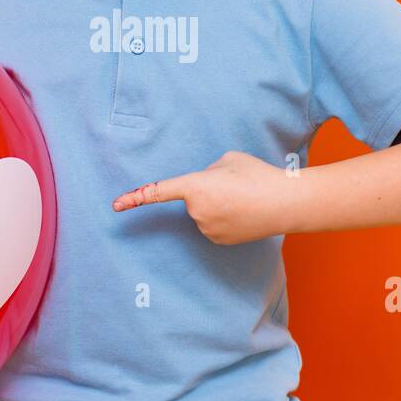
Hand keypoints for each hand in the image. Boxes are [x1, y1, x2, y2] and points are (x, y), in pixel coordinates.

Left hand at [111, 150, 297, 245]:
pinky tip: (243, 212)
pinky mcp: (218, 240)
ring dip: (216, 203)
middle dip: (206, 189)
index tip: (115, 206)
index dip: (135, 198)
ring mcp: (207, 229)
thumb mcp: (227, 160)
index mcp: (195, 187)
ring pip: (203, 211)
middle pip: (191, 196)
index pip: (159, 192)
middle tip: (233, 185)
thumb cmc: (257, 175)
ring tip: (242, 198)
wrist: (284, 203)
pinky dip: (224, 217)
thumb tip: (201, 186)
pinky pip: (212, 224)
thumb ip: (206, 171)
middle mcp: (196, 211)